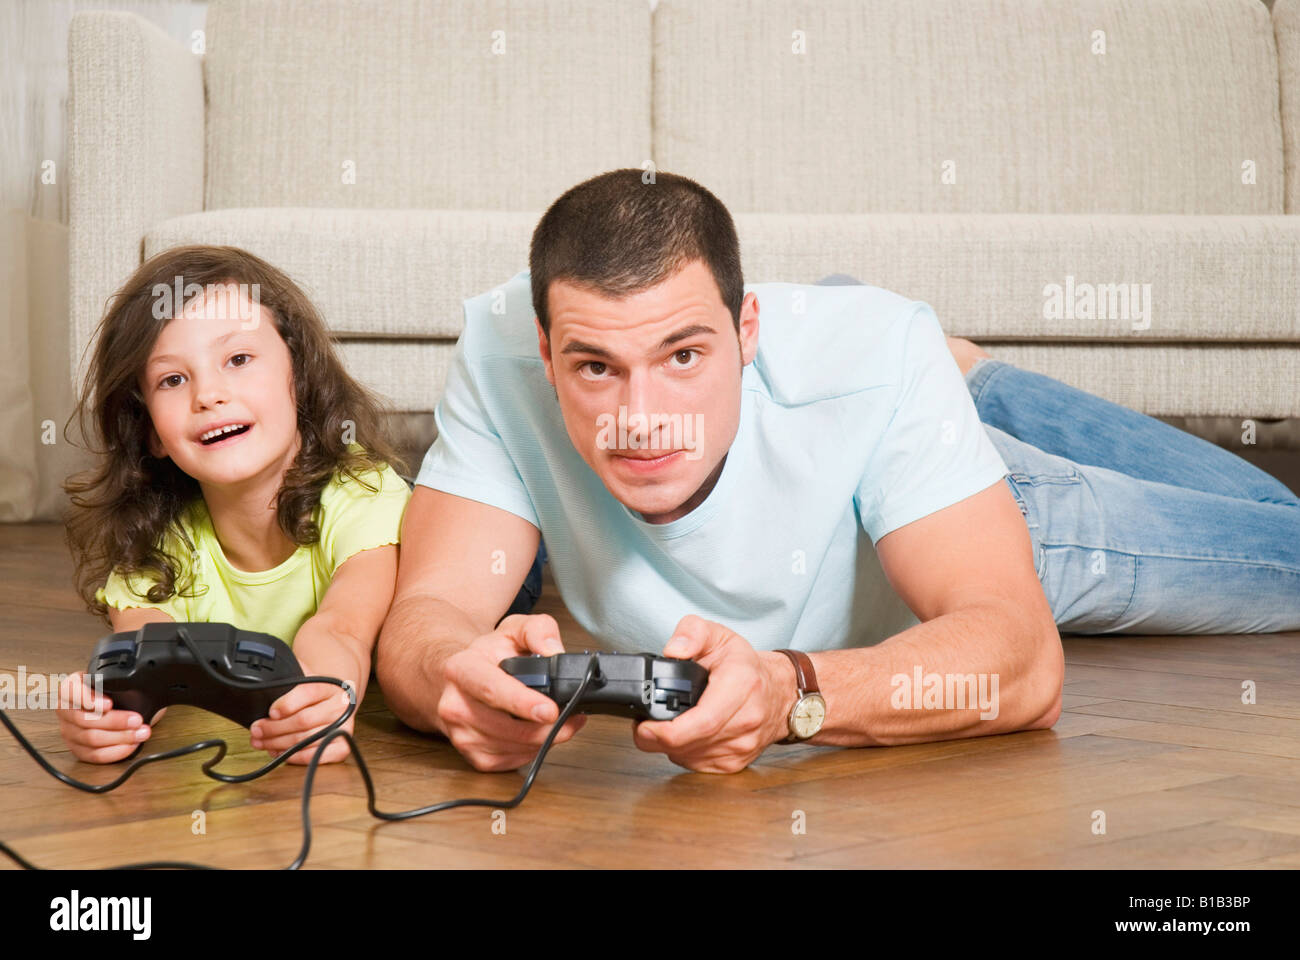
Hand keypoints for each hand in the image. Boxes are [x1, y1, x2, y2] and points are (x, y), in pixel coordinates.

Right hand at [55, 671, 166, 763]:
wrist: (117, 702)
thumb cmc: (114, 689)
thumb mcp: (114, 678)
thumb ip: (117, 680)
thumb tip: (140, 686)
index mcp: (69, 688)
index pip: (69, 692)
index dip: (88, 699)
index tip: (110, 703)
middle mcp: (65, 711)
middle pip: (83, 720)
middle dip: (115, 721)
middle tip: (136, 720)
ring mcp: (69, 731)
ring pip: (90, 739)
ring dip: (120, 737)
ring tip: (140, 733)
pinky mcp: (77, 749)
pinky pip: (94, 755)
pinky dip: (115, 751)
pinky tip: (131, 745)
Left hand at [251, 664, 352, 764]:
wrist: (334, 703)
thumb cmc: (312, 695)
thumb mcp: (302, 679)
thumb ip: (286, 679)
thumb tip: (262, 683)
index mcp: (330, 685)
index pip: (309, 692)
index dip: (288, 703)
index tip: (271, 712)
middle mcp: (341, 705)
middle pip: (304, 719)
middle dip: (274, 728)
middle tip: (257, 730)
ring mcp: (344, 727)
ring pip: (305, 739)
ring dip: (277, 743)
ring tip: (261, 742)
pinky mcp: (342, 747)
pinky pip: (314, 755)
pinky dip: (293, 756)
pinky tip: (279, 752)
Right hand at [435, 613, 587, 771]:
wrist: (458, 680)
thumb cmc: (488, 655)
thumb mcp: (513, 629)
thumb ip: (538, 630)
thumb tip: (555, 652)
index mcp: (461, 669)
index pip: (492, 690)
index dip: (522, 703)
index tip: (550, 710)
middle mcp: (454, 705)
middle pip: (507, 728)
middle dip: (547, 727)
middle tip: (573, 715)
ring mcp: (461, 734)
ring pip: (513, 748)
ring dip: (545, 739)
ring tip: (563, 722)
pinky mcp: (472, 756)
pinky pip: (512, 761)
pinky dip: (533, 750)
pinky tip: (540, 732)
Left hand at [632, 615, 792, 772]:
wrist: (778, 692)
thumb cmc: (746, 666)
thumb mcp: (718, 635)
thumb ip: (691, 632)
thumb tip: (673, 650)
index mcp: (741, 685)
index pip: (702, 721)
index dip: (667, 731)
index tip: (644, 727)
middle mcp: (746, 720)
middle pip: (690, 743)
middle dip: (656, 738)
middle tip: (641, 726)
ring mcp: (743, 745)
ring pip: (690, 757)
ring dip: (669, 746)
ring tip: (664, 725)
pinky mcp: (736, 763)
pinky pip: (697, 765)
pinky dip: (683, 753)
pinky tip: (683, 736)